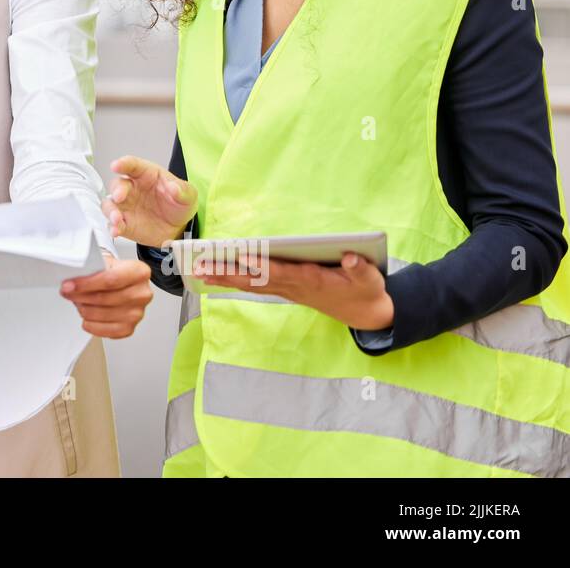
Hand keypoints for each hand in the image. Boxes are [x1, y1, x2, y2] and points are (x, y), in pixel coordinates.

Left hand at [58, 254, 153, 337]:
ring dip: (84, 309)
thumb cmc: (115, 272)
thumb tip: (73, 272)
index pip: (110, 279)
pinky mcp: (129, 328)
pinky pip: (106, 331)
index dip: (86, 284)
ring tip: (78, 302)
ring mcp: (137, 313)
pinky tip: (86, 317)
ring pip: (102, 315)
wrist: (124, 283)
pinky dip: (91, 325)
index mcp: (139, 272)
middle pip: (104, 298)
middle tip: (67, 292)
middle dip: (80, 296)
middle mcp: (141, 293)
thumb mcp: (106, 261)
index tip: (69, 285)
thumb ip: (92, 266)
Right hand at [102, 155, 197, 247]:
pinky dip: (113, 227)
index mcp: (146, 175)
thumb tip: (174, 187)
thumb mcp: (188, 195)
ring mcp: (127, 207)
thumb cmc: (179, 205)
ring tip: (117, 218)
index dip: (123, 164)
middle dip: (116, 190)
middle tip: (119, 196)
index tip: (116, 165)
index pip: (132, 165)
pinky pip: (114, 224)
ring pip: (110, 204)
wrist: (179, 229)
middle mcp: (133, 189)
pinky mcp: (125, 223)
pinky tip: (117, 230)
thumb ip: (182, 190)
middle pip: (117, 184)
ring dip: (110, 210)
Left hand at [196, 251, 393, 329]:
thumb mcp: (371, 279)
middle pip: (258, 279)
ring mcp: (290, 290)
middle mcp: (296, 287)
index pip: (282, 272)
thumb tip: (350, 256)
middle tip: (203, 266)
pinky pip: (257, 286)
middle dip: (230, 272)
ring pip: (253, 284)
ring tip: (200, 271)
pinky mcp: (288, 290)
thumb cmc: (367, 291)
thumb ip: (361, 268)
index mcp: (313, 280)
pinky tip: (218, 277)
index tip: (242, 255)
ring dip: (226, 278)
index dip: (262, 264)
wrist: (367, 315)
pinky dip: (237, 281)